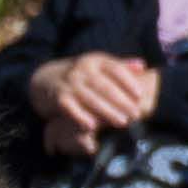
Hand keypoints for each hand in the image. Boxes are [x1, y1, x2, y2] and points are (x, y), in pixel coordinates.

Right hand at [31, 53, 160, 153]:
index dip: (128, 82)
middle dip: (121, 101)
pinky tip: (92, 127)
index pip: (115, 69)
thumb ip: (119, 66)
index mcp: (96, 60)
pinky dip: (81, 116)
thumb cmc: (80, 75)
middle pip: (105, 86)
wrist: (45, 78)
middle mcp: (83, 69)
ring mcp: (70, 83)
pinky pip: (71, 107)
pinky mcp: (58, 97)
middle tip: (136, 114)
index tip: (140, 95)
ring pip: (91, 98)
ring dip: (107, 111)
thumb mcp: (98, 66)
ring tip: (122, 122)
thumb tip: (142, 65)